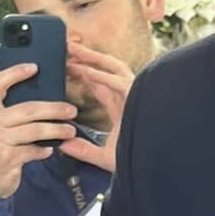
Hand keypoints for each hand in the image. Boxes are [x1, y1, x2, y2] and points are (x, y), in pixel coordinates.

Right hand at [0, 63, 77, 197]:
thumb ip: (3, 113)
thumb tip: (29, 95)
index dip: (16, 73)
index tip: (34, 67)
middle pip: (28, 109)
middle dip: (54, 109)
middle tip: (71, 110)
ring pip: (35, 130)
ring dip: (57, 130)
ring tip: (70, 131)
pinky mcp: (9, 157)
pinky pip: (34, 150)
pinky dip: (44, 150)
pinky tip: (50, 150)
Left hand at [62, 41, 133, 171]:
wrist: (152, 168)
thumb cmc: (136, 163)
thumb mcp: (103, 157)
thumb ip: (83, 151)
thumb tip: (62, 146)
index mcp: (124, 109)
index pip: (104, 86)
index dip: (88, 75)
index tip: (71, 66)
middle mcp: (131, 99)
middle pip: (108, 71)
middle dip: (89, 58)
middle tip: (68, 48)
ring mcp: (137, 97)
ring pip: (115, 69)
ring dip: (94, 59)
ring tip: (74, 51)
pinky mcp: (141, 100)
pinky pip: (121, 83)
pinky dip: (103, 77)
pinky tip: (86, 72)